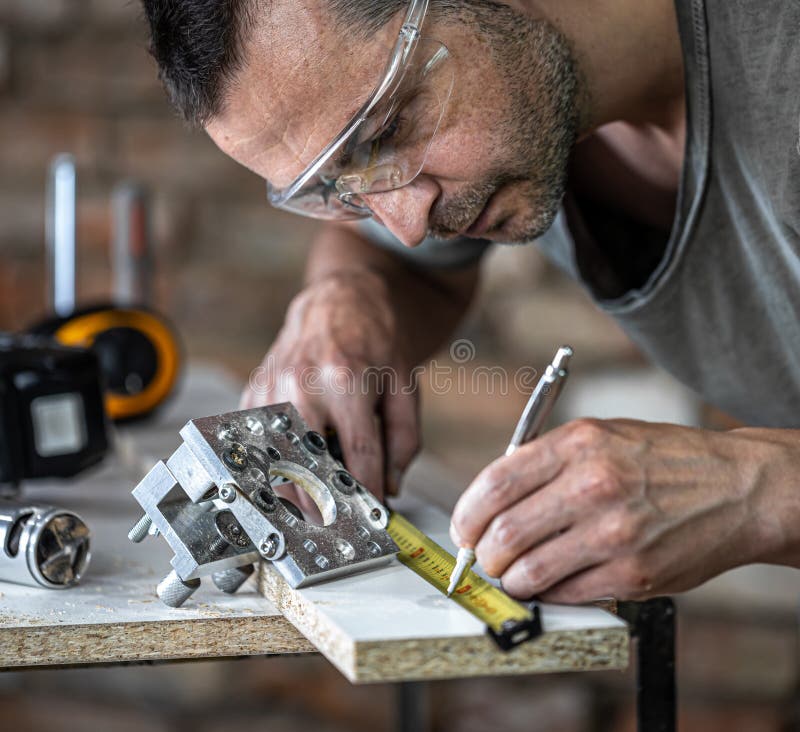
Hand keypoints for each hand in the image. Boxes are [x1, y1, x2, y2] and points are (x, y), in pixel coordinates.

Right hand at [241, 269, 418, 509]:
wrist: (339, 302)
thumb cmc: (375, 341)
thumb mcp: (405, 384)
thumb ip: (404, 439)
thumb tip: (391, 486)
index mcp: (347, 380)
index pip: (358, 456)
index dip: (367, 495)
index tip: (373, 518)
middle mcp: (303, 384)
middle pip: (307, 464)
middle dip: (323, 504)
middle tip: (338, 524)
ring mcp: (273, 387)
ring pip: (275, 459)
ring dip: (293, 491)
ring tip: (313, 509)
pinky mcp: (255, 390)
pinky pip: (258, 442)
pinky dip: (272, 465)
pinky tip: (290, 475)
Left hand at [450, 418, 793, 602]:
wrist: (736, 488)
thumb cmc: (663, 460)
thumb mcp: (600, 435)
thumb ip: (545, 461)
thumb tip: (492, 499)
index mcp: (578, 445)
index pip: (495, 483)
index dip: (468, 514)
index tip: (464, 529)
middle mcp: (593, 486)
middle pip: (504, 534)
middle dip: (483, 554)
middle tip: (486, 557)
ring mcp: (614, 534)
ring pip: (528, 573)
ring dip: (512, 579)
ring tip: (516, 573)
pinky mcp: (634, 574)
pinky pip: (566, 595)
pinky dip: (548, 594)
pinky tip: (553, 582)